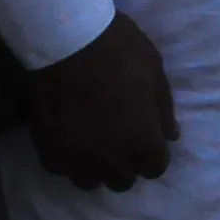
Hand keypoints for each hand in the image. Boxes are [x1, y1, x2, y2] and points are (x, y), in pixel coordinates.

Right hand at [22, 13, 179, 192]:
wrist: (64, 38)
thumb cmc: (117, 48)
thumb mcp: (154, 70)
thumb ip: (163, 109)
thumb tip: (170, 136)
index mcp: (141, 139)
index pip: (155, 168)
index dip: (152, 153)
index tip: (145, 138)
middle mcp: (110, 159)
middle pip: (123, 180)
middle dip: (125, 163)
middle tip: (119, 138)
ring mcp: (76, 159)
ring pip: (91, 182)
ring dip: (96, 166)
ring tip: (92, 142)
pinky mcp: (48, 153)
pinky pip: (63, 168)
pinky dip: (69, 157)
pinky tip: (68, 135)